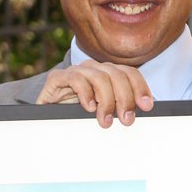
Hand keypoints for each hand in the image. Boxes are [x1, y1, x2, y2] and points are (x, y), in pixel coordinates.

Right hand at [36, 62, 153, 127]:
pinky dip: (85, 93)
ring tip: (106, 120)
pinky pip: (75, 78)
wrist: (44, 122)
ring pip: (99, 76)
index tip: (147, 106)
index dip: (140, 87)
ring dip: (107, 100)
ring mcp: (75, 72)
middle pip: (117, 74)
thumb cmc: (74, 118)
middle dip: (125, 98)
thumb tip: (139, 113)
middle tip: (126, 119)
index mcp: (105, 74)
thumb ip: (118, 109)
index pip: (128, 73)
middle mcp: (92, 69)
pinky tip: (89, 108)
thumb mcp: (102, 114)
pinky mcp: (57, 79)